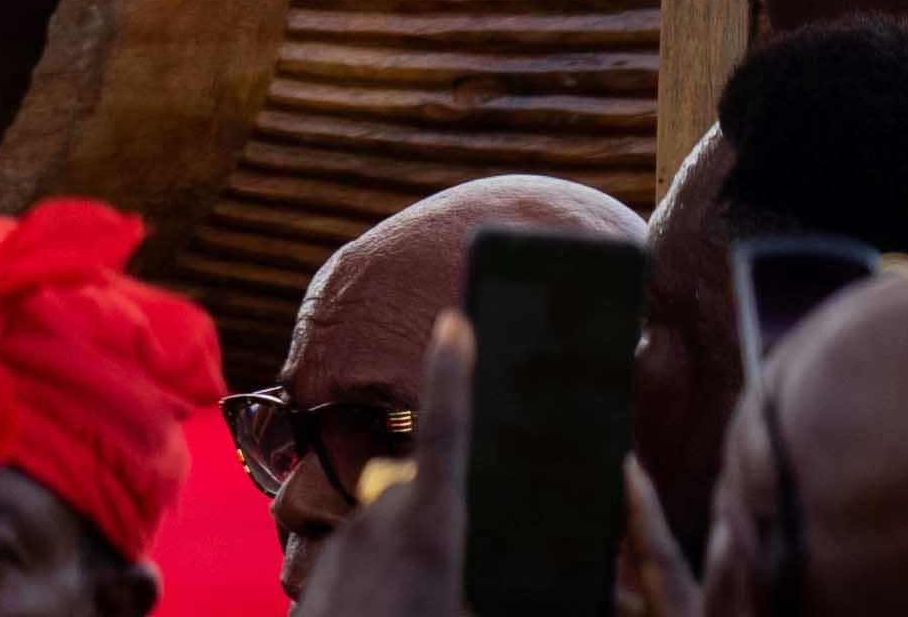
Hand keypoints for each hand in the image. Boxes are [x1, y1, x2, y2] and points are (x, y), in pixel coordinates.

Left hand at [283, 315, 698, 616]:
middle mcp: (386, 523)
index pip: (445, 436)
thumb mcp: (474, 614)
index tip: (457, 320)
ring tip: (455, 591)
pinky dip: (403, 564)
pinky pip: (378, 546)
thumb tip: (576, 575)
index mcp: (429, 533)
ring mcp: (353, 539)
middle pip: (438, 491)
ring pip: (407, 521)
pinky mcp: (331, 560)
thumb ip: (515, 590)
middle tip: (492, 539)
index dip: (453, 377)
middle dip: (468, 505)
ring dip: (435, 542)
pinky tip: (418, 599)